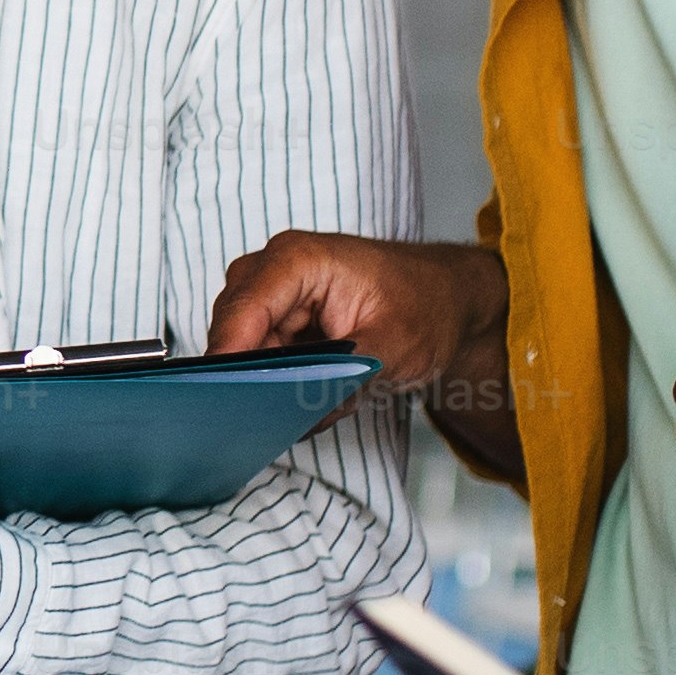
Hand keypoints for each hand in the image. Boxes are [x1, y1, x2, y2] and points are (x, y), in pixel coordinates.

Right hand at [211, 229, 517, 480]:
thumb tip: (296, 415)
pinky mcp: (279, 320)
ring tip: (327, 397)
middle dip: (257, 376)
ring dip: (276, 382)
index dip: (229, 360)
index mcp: (298, 260)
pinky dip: (286, 382)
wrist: (446, 301)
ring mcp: (273, 296)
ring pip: (245, 352)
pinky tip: (322, 390)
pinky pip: (262, 359)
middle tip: (292, 411)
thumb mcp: (394, 349)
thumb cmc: (427, 308)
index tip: (229, 404)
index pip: (242, 312)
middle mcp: (274, 270)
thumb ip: (341, 380)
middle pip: (233, 332)